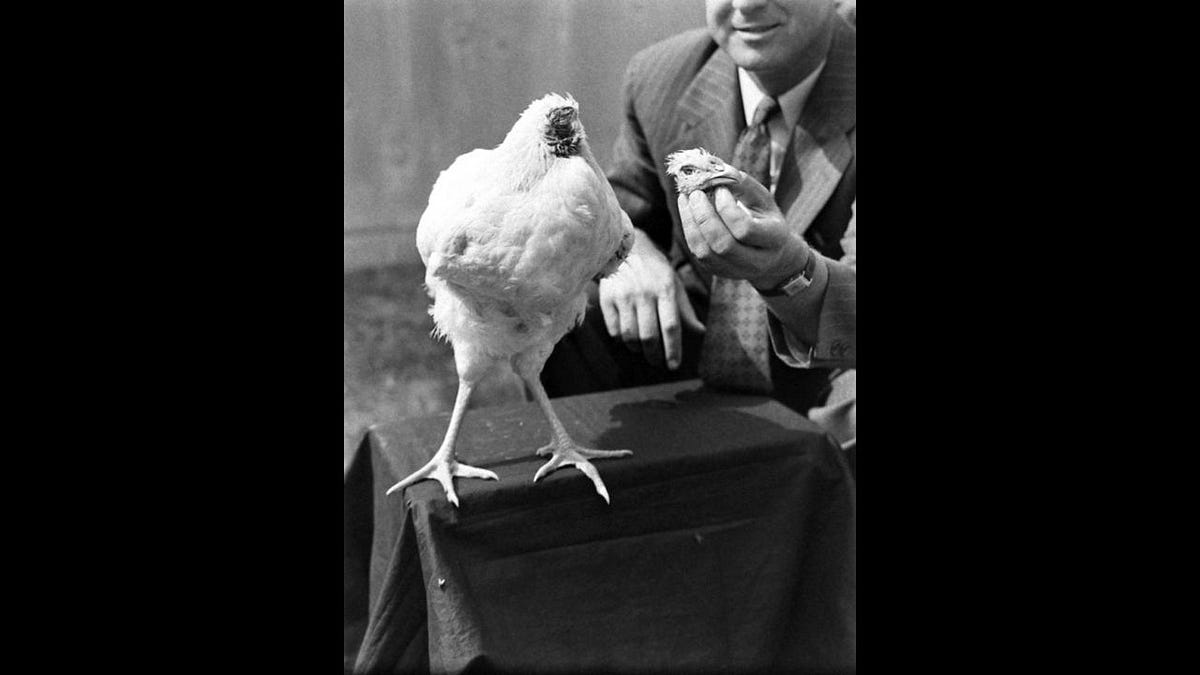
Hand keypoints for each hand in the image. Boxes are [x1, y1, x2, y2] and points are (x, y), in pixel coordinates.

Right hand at [598, 229, 704, 369]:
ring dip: (637, 349)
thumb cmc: (655, 269)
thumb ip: (685, 310)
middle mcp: (645, 293)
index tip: (673, 366)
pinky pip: (614, 330)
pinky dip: (621, 339)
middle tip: (657, 362)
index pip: (671, 326)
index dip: (673, 349)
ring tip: (643, 351)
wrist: (625, 246)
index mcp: (666, 289)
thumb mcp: (674, 283)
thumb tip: (701, 331)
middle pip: (649, 336)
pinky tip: (627, 338)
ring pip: (630, 336)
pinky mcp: (608, 297)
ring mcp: (624, 295)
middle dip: (654, 355)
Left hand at [678, 170, 808, 289]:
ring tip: (686, 198)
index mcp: (774, 239)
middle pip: (723, 245)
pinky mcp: (719, 272)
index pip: (745, 229)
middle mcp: (757, 261)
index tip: (720, 189)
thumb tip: (715, 169)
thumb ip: (742, 184)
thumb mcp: (763, 199)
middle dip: (704, 216)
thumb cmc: (765, 219)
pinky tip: (686, 210)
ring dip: (691, 223)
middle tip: (695, 193)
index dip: (727, 208)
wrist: (772, 255)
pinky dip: (689, 230)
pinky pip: (698, 254)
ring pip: (706, 253)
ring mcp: (737, 270)